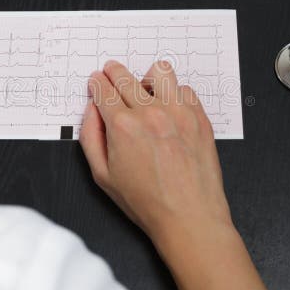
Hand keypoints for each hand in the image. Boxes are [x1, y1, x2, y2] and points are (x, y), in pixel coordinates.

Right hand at [79, 60, 233, 246]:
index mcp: (123, 126)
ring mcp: (178, 112)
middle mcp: (150, 113)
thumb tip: (91, 111)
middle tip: (111, 74)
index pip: (103, 89)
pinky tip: (168, 107)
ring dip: (146, 77)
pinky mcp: (199, 117)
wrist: (189, 217)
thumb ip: (90, 137)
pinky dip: (174, 94)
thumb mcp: (102, 175)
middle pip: (125, 76)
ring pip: (159, 72)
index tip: (96, 82)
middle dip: (113, 72)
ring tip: (144, 89)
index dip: (97, 83)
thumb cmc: (148, 202)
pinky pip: (185, 89)